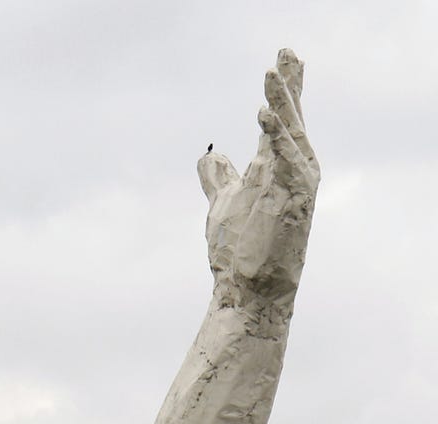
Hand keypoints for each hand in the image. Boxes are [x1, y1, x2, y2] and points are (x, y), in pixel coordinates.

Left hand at [197, 49, 319, 303]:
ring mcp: (294, 186)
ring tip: (269, 73)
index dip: (281, 93)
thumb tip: (212, 155)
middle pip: (292, 120)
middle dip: (289, 85)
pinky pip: (286, 161)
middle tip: (285, 51)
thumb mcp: (223, 203)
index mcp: (279, 169)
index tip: (280, 61)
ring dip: (280, 102)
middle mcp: (293, 173)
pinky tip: (262, 114)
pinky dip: (275, 137)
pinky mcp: (290, 201)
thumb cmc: (240, 250)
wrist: (249, 289)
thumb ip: (218, 178)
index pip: (282, 122)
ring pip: (291, 134)